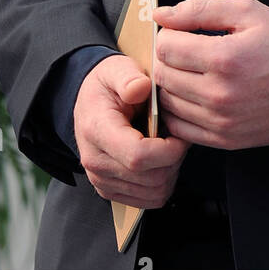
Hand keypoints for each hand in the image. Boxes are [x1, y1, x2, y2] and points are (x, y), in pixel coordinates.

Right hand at [73, 54, 188, 208]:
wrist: (89, 102)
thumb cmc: (108, 85)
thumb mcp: (117, 69)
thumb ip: (129, 77)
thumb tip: (140, 88)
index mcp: (97, 131)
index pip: (138, 156)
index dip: (169, 149)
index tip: (180, 133)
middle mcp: (95, 162)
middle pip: (151, 179)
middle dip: (175, 159)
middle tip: (178, 136)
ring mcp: (101, 180)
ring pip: (154, 194)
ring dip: (171, 172)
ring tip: (169, 146)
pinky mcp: (109, 191)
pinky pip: (148, 200)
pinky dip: (162, 183)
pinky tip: (160, 160)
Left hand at [152, 0, 268, 149]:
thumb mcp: (247, 12)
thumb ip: (199, 10)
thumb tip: (161, 15)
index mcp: (225, 58)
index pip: (166, 48)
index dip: (168, 35)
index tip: (179, 34)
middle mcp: (220, 94)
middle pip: (162, 75)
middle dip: (166, 59)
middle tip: (183, 51)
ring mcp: (221, 121)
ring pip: (167, 102)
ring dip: (171, 85)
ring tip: (189, 72)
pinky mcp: (224, 139)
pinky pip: (180, 128)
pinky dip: (178, 111)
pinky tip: (193, 96)